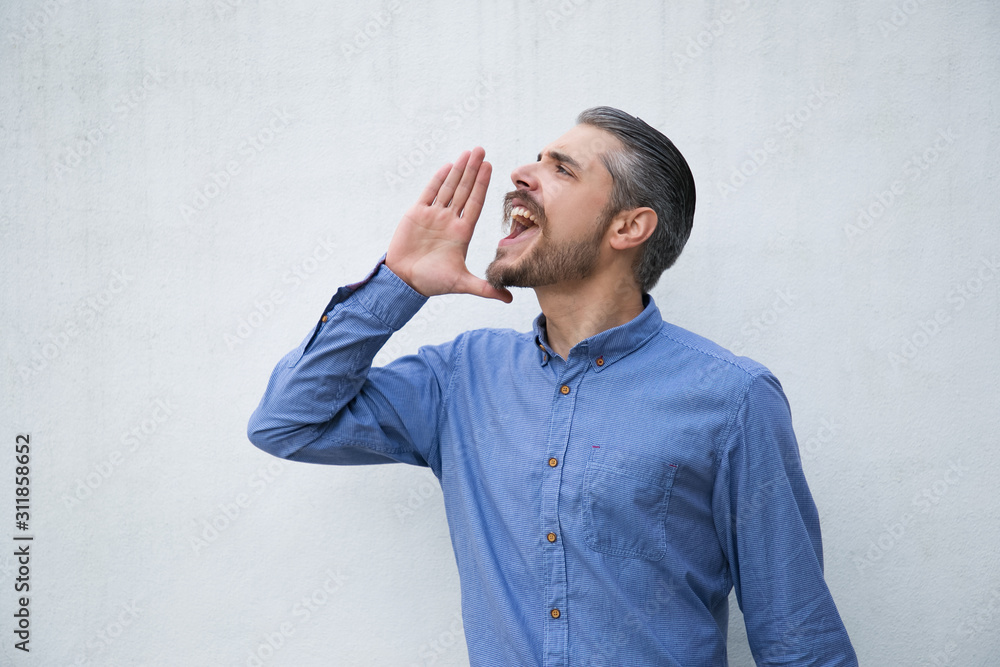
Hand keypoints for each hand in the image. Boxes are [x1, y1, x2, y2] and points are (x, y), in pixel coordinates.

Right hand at [385, 147, 511, 302]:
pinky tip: (447, 166)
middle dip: (472, 170)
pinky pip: (429, 192)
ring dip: (458, 170)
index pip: (476, 204)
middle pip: (464, 190)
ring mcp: (433, 216)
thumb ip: (485, 288)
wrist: (403, 281)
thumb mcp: (462, 283)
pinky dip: (438, 179)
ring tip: (468, 152)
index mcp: (462, 233)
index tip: (490, 167)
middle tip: (481, 150)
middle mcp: (450, 221)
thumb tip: (510, 299)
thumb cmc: (432, 282)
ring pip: (449, 188)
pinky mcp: (416, 214)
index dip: (482, 185)